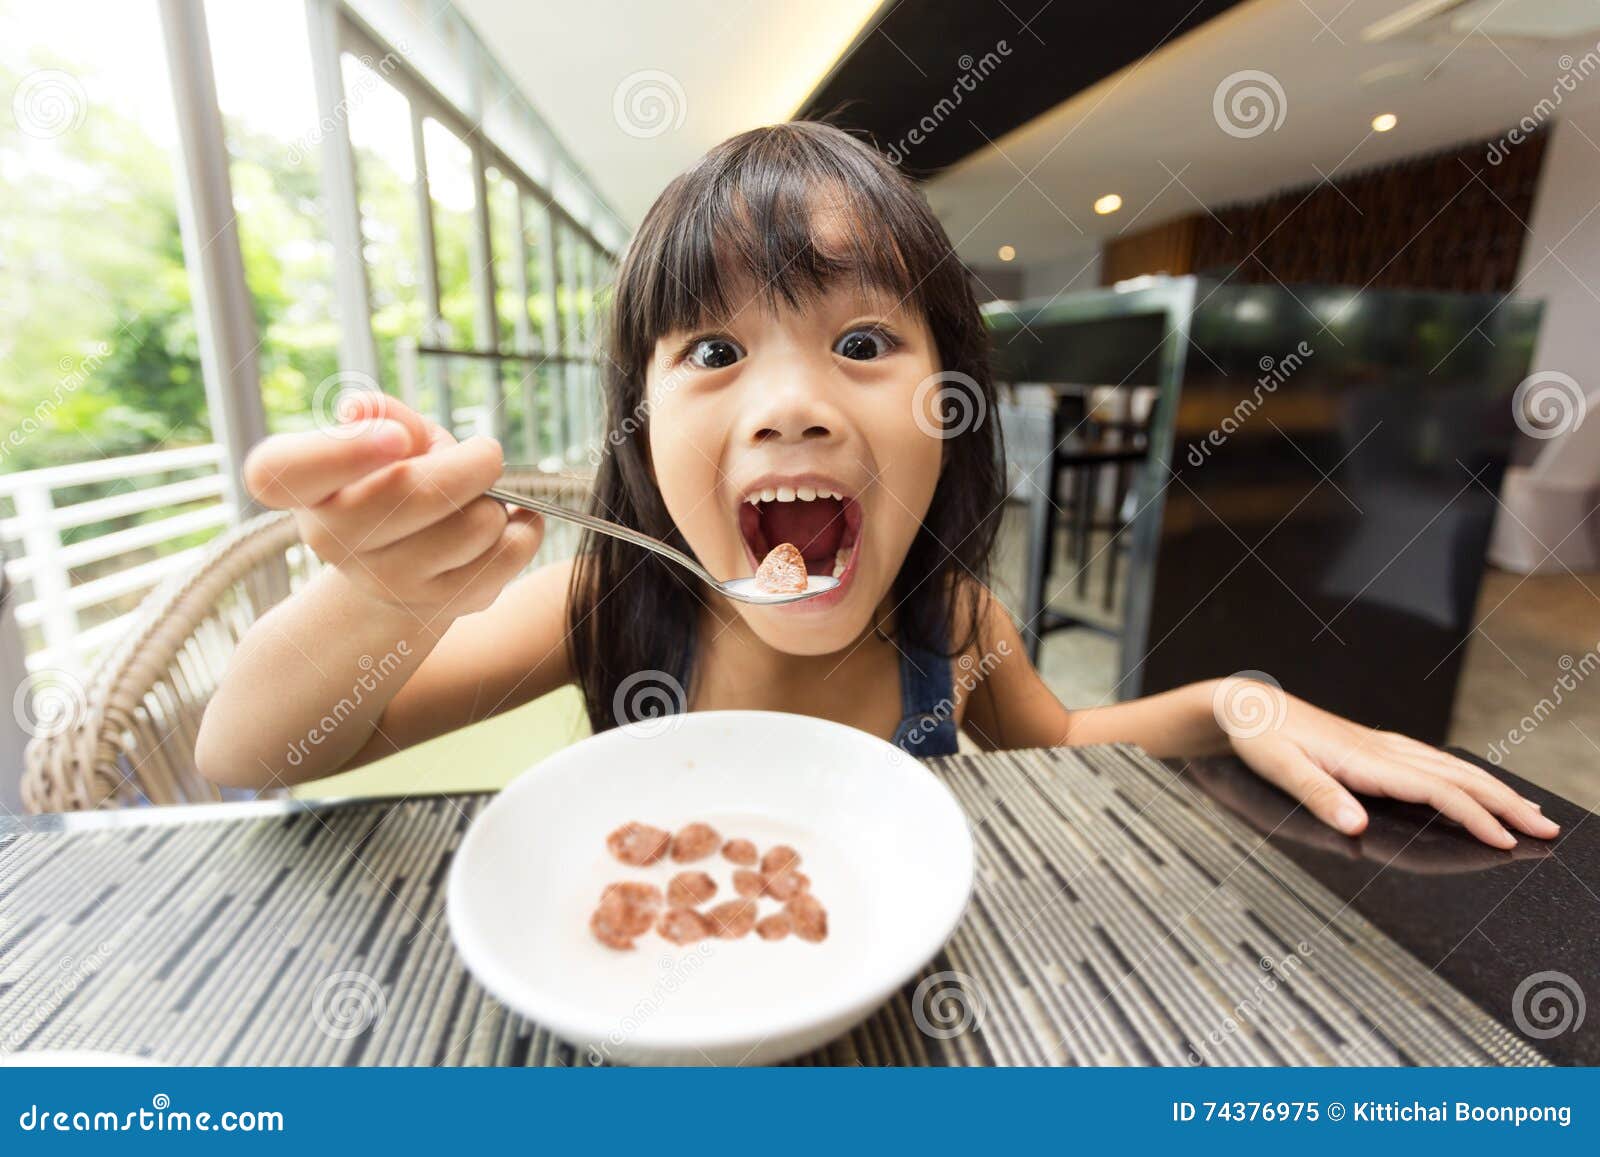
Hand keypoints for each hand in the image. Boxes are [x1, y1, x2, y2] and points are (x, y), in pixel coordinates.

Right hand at [243, 393, 542, 623]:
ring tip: (478, 499)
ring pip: (476, 525)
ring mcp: (385, 580)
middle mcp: (332, 540)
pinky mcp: (440, 604)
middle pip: (413, 494)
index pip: (280, 472)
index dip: (342, 451)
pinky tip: (508, 521)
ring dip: (495, 501)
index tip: (396, 437)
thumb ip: (383, 413)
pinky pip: (509, 553)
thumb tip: (359, 410)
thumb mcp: (386, 435)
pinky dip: (525, 529)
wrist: (405, 562)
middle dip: (472, 462)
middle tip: (484, 453)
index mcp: (302, 487)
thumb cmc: (394, 480)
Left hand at [1212, 677, 1560, 848]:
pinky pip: (1434, 762)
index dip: (1475, 816)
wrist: (1246, 705)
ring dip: (1493, 790)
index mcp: (1366, 759)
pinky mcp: (1375, 747)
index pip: (1435, 790)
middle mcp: (1382, 750)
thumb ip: (1318, 796)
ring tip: (1528, 811)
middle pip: (1458, 777)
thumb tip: (1354, 826)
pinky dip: (1466, 778)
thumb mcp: (1280, 769)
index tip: (1507, 841)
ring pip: (1451, 767)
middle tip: (1547, 829)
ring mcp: (1381, 746)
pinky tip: (1475, 786)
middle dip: (1505, 803)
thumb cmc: (1260, 738)